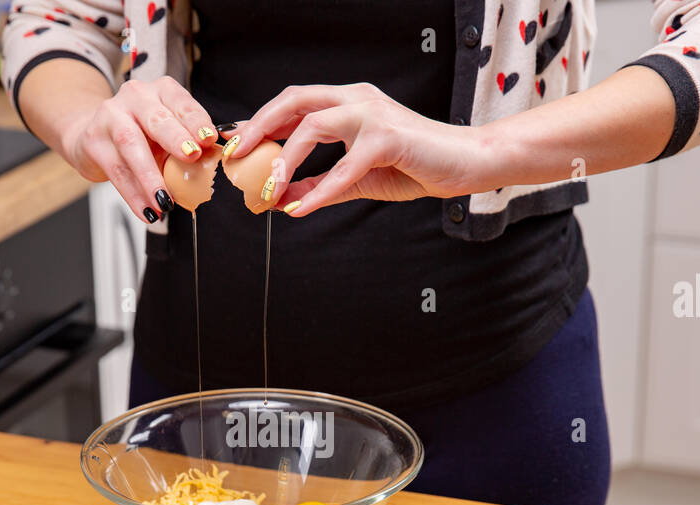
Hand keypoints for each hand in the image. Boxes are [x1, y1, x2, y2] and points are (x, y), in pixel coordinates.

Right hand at [56, 77, 218, 221]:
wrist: (96, 135)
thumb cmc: (142, 135)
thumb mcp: (168, 135)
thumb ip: (189, 146)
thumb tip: (213, 168)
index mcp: (161, 91)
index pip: (181, 102)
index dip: (196, 119)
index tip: (209, 139)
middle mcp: (135, 97)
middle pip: (156, 118)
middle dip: (175, 138)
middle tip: (191, 157)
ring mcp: (111, 116)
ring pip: (131, 145)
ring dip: (150, 177)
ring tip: (165, 202)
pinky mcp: (94, 141)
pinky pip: (117, 171)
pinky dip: (134, 195)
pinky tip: (147, 211)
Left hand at [227, 83, 498, 215]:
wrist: (465, 165)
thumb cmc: (415, 166)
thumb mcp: (357, 178)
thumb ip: (319, 186)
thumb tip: (280, 202)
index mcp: (348, 101)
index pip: (294, 102)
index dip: (260, 122)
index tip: (235, 146)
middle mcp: (357, 98)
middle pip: (294, 100)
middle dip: (258, 126)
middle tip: (236, 155)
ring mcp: (373, 115)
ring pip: (313, 126)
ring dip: (284, 160)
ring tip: (268, 189)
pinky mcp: (389, 139)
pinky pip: (344, 168)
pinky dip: (320, 192)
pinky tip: (302, 210)